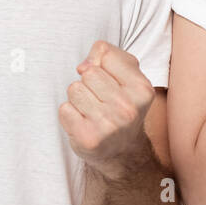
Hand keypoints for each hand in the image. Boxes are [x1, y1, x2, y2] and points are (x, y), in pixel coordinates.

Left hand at [59, 40, 154, 178]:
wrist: (122, 151)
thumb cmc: (121, 104)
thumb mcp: (127, 74)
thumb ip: (108, 53)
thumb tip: (83, 66)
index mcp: (142, 89)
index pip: (106, 54)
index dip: (102, 64)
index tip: (110, 81)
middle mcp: (128, 108)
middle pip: (88, 72)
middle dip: (89, 83)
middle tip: (100, 99)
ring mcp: (108, 126)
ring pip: (74, 89)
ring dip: (78, 98)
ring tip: (91, 111)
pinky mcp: (88, 138)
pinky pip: (64, 109)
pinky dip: (69, 114)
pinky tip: (83, 123)